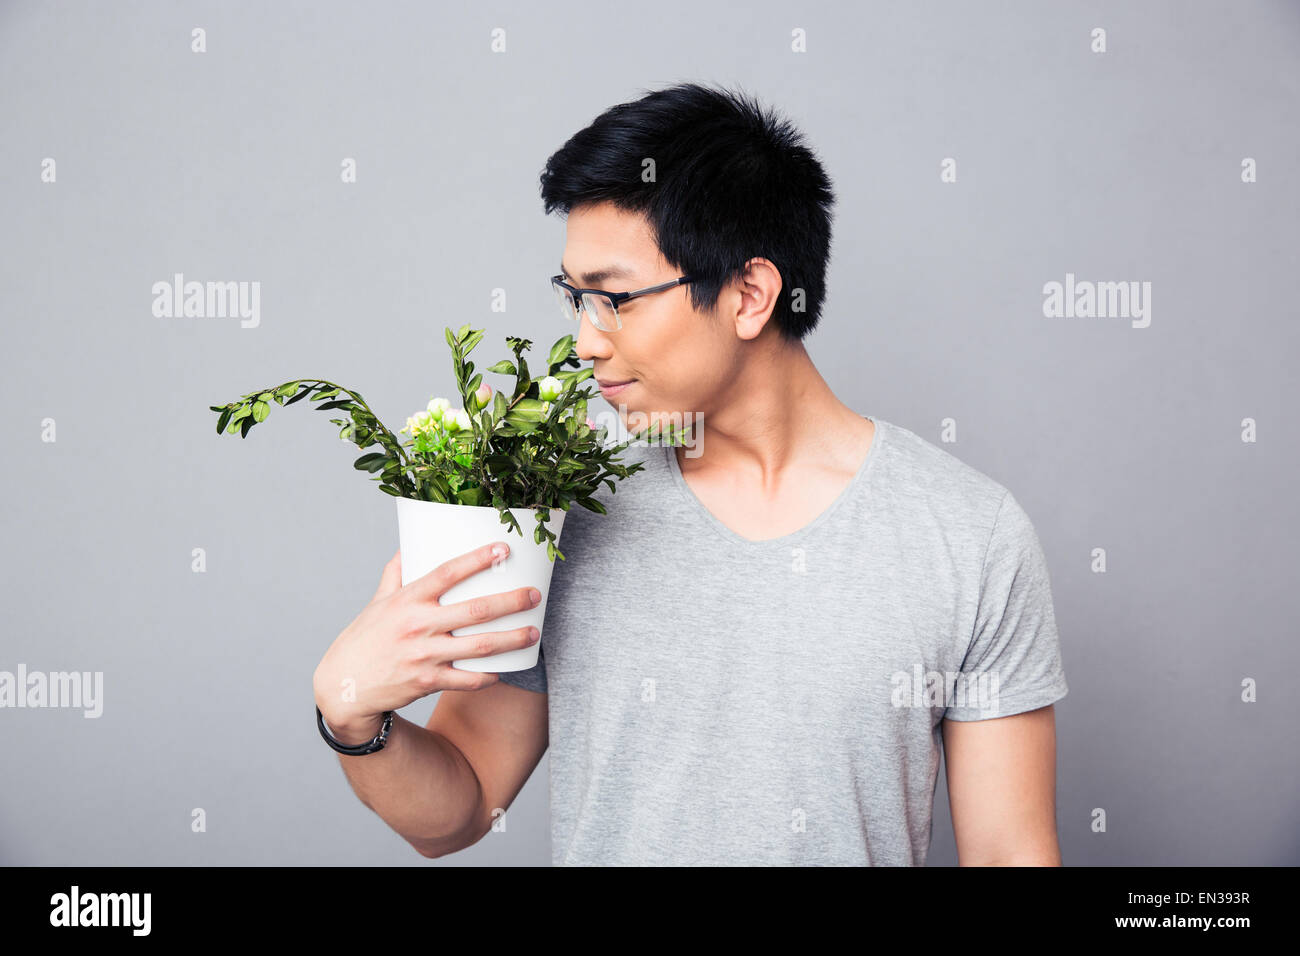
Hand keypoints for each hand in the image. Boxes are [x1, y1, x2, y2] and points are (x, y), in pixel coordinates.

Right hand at [312, 543, 541, 740]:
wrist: (344, 686)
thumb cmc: (363, 639)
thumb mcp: (377, 602)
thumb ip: (396, 573)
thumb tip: (407, 543)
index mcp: (408, 600)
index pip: (448, 572)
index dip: (478, 559)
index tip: (504, 548)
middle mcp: (419, 625)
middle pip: (477, 610)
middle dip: (512, 601)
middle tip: (535, 595)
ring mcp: (425, 655)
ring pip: (481, 647)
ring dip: (513, 639)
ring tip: (533, 632)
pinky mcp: (429, 682)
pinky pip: (468, 679)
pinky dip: (490, 675)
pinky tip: (506, 669)